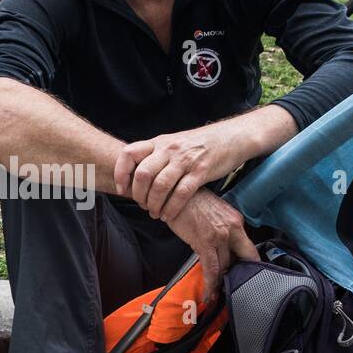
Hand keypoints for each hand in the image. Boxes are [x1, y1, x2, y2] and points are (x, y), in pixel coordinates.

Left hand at [114, 118, 251, 221]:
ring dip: (154, 205)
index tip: (122, 190)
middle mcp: (169, 149)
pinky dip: (172, 208)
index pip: (129, 153)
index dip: (121, 173)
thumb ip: (155, 156)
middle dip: (139, 195)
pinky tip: (169, 215)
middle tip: (143, 206)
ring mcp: (185, 160)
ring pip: (160, 186)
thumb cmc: (199, 145)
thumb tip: (135, 175)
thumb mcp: (173, 143)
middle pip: (143, 174)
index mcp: (159, 142)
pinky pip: (181, 193)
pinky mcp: (200, 171)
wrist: (231, 137)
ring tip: (155, 214)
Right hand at [163, 189, 260, 293]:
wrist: (174, 191)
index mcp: (236, 220)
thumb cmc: (190, 201)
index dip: (248, 266)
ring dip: (220, 282)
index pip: (249, 249)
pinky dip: (210, 283)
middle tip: (233, 289)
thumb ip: (223, 228)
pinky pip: (211, 268)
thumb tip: (223, 246)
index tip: (246, 276)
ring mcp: (219, 235)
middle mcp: (232, 228)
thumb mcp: (214, 212)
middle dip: (236, 277)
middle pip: (239, 260)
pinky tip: (209, 293)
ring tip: (217, 295)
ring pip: (224, 266)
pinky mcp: (204, 242)